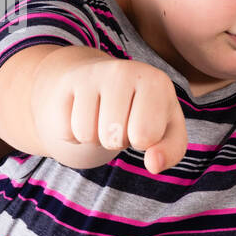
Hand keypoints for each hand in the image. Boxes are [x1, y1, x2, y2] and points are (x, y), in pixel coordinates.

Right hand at [33, 56, 188, 173]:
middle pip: (114, 138)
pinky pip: (66, 131)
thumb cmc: (143, 113)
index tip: (144, 124)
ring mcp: (91, 74)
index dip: (142, 142)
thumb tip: (153, 165)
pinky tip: (85, 114)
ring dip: (95, 138)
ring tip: (104, 119)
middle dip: (117, 141)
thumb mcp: (168, 131)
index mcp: (156, 82)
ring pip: (87, 135)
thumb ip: (171, 151)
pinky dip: (74, 134)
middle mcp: (123, 71)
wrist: (104, 84)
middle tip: (121, 123)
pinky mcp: (65, 83)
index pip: (145, 136)